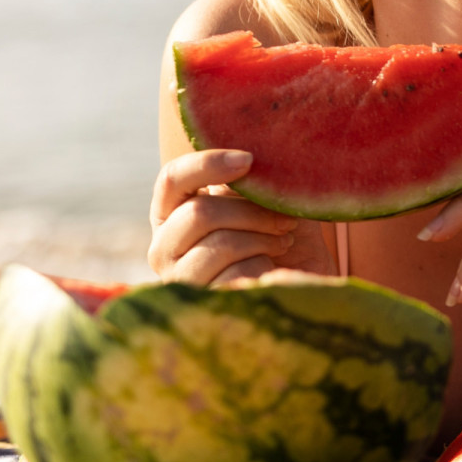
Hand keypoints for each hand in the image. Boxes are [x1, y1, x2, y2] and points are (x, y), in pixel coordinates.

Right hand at [148, 150, 333, 284]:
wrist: (297, 289)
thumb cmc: (278, 238)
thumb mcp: (263, 202)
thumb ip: (248, 181)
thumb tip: (251, 157)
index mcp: (171, 214)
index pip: (173, 179)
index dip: (208, 164)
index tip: (249, 160)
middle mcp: (163, 248)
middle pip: (200, 213)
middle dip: (253, 212)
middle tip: (287, 218)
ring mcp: (180, 280)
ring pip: (221, 245)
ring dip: (264, 239)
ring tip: (283, 241)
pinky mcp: (204, 304)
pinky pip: (238, 275)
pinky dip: (266, 267)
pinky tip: (273, 270)